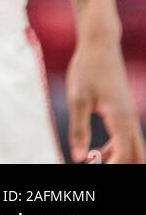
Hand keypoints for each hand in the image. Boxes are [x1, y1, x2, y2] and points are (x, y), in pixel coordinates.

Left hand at [66, 35, 145, 162]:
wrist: (99, 45)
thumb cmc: (87, 69)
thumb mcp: (77, 99)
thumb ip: (78, 129)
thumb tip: (78, 156)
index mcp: (121, 119)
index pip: (125, 155)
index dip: (114, 167)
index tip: (96, 169)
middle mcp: (130, 119)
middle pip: (137, 155)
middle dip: (124, 166)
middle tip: (101, 168)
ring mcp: (129, 115)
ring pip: (133, 148)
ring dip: (118, 159)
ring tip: (94, 162)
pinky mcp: (123, 110)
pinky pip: (126, 137)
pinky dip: (116, 148)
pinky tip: (97, 152)